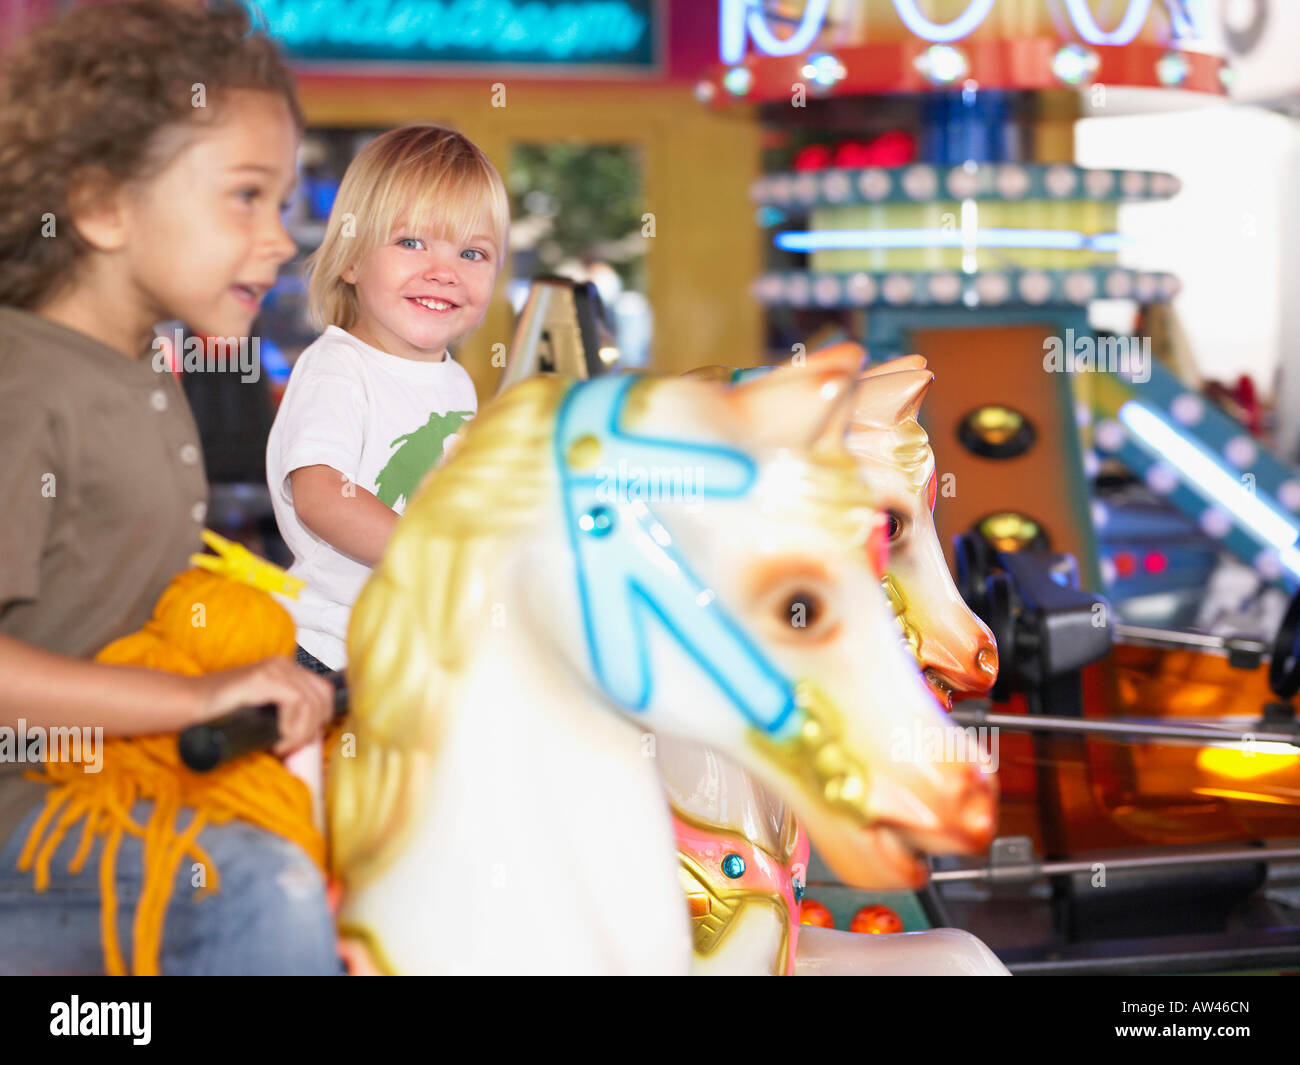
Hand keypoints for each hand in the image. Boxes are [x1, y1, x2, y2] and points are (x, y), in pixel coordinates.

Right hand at [191, 657, 333, 755]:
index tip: (305, 741)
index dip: (322, 718)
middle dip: (313, 728)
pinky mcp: (264, 677)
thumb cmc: (223, 713)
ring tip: (283, 747)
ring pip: (311, 701)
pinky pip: (295, 702)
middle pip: (322, 696)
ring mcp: (275, 668)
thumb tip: (311, 739)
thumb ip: (287, 716)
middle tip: (291, 748)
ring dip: (302, 732)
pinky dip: (291, 726)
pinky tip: (277, 740)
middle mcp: (284, 664)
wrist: (189, 705)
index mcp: (287, 670)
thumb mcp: (264, 713)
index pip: (323, 691)